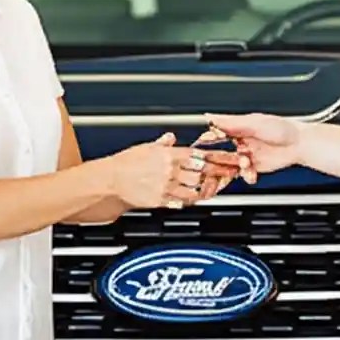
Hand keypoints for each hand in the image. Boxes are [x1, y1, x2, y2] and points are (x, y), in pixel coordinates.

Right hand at [104, 133, 239, 209]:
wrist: (111, 181)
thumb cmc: (125, 163)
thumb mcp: (145, 147)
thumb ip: (161, 143)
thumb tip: (170, 137)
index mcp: (168, 154)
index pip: (199, 154)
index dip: (217, 157)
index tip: (228, 159)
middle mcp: (169, 170)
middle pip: (201, 172)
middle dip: (217, 173)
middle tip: (229, 173)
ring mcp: (166, 186)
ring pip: (195, 188)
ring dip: (205, 188)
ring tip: (212, 186)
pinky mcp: (161, 200)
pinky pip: (182, 202)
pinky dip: (191, 200)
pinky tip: (194, 197)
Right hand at [200, 113, 302, 181]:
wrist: (300, 145)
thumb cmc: (283, 129)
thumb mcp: (255, 123)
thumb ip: (233, 122)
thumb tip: (212, 117)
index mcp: (239, 128)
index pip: (217, 133)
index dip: (209, 140)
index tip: (202, 145)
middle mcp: (241, 141)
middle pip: (222, 152)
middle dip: (221, 159)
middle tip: (223, 160)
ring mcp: (248, 155)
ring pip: (232, 165)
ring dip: (236, 167)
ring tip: (246, 165)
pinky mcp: (255, 167)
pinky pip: (243, 174)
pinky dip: (246, 176)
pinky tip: (251, 174)